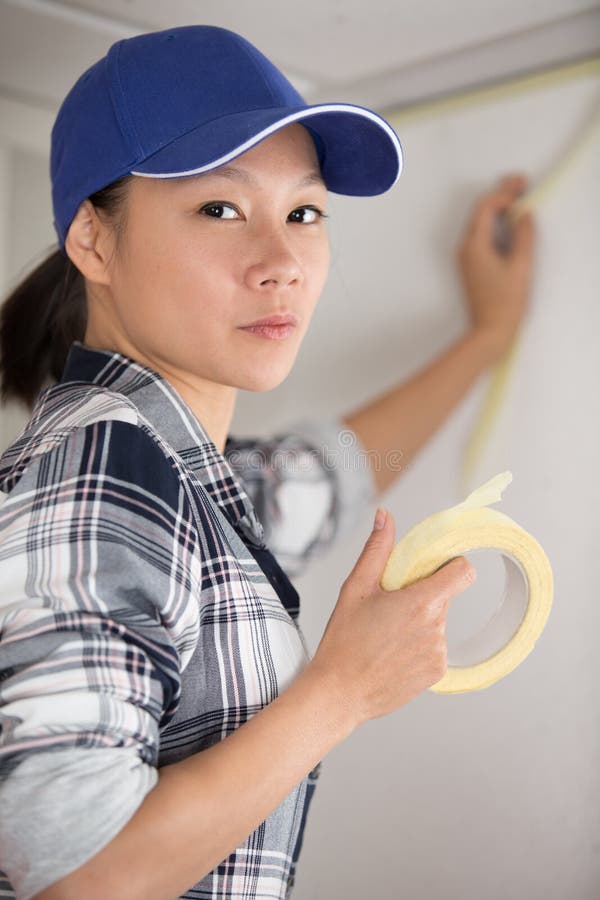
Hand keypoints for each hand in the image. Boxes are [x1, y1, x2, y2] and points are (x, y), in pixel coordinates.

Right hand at [310, 509, 476, 728]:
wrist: (339, 693)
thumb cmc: (344, 640)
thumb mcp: (355, 588)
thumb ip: (377, 549)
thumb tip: (386, 517)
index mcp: (421, 602)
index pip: (463, 573)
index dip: (451, 566)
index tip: (433, 569)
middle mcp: (437, 628)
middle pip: (443, 597)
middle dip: (421, 596)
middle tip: (388, 608)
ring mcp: (439, 654)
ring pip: (437, 624)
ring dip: (418, 623)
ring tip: (385, 635)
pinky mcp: (436, 674)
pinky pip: (434, 648)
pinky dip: (417, 647)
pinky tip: (391, 654)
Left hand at [456, 173, 536, 364]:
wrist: (488, 333)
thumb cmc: (504, 304)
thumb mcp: (520, 266)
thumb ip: (523, 236)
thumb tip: (524, 214)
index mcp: (474, 245)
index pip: (486, 207)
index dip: (504, 191)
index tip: (522, 184)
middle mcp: (465, 248)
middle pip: (480, 211)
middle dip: (501, 194)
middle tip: (521, 182)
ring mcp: (466, 257)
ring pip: (480, 222)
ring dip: (498, 207)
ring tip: (518, 196)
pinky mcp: (472, 265)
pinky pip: (481, 235)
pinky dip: (495, 223)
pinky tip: (510, 220)